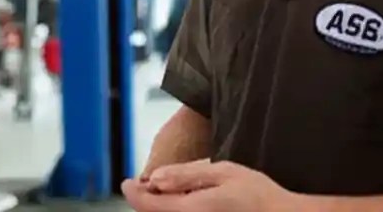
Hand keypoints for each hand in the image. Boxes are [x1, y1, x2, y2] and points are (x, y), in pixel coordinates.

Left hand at [121, 159, 302, 211]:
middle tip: (149, 183)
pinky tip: (187, 202)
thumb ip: (186, 176)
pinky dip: (176, 210)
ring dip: (162, 206)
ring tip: (169, 191)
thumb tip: (155, 178)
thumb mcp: (222, 173)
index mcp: (190, 211)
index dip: (132, 192)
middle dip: (147, 199)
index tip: (126, 182)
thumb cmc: (256, 195)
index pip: (147, 205)